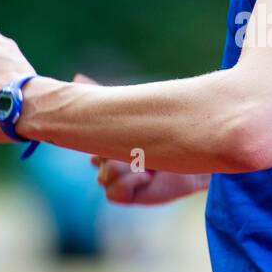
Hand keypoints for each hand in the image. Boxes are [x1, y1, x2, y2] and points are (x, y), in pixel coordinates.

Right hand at [73, 72, 207, 203]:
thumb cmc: (165, 126)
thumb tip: (78, 75)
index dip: (100, 135)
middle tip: (142, 146)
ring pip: (105, 173)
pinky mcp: (123, 195)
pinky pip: (113, 191)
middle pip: (95, 156)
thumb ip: (105, 94)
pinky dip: (132, 182)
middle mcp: (104, 159)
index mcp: (102, 138)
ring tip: (150, 160)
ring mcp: (112, 178)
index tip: (122, 133)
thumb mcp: (134, 107)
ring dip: (130, 166)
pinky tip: (148, 176)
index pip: (86, 137)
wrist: (194, 151)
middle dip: (117, 151)